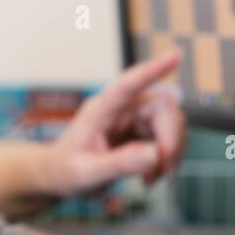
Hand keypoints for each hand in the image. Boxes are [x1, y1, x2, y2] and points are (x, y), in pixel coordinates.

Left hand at [41, 50, 186, 196]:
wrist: (59, 176)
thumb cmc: (66, 169)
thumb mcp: (88, 172)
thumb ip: (120, 163)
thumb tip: (156, 154)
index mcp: (101, 110)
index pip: (128, 85)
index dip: (152, 71)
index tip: (175, 56)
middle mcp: (121, 109)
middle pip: (163, 109)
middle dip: (171, 141)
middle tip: (164, 171)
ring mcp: (134, 119)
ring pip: (172, 124)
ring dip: (172, 153)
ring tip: (152, 178)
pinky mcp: (142, 133)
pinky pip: (169, 139)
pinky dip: (167, 160)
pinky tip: (150, 177)